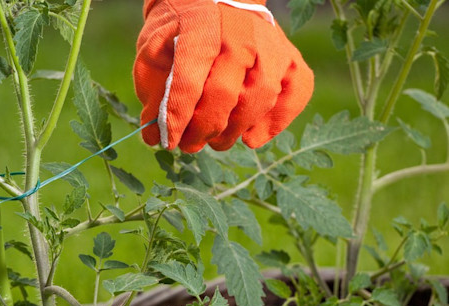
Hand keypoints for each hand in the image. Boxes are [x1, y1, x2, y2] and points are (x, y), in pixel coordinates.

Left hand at [133, 0, 313, 152]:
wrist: (214, 0)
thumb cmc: (180, 33)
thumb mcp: (154, 52)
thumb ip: (153, 93)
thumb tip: (154, 136)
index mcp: (199, 29)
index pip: (188, 81)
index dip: (176, 118)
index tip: (168, 141)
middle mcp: (240, 34)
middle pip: (224, 94)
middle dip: (204, 129)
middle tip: (190, 145)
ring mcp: (270, 44)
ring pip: (261, 97)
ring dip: (236, 130)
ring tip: (216, 142)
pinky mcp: (291, 57)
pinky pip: (297, 92)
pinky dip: (278, 121)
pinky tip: (252, 138)